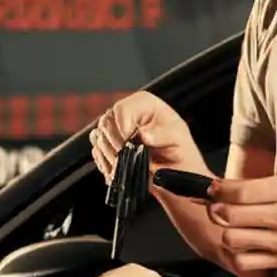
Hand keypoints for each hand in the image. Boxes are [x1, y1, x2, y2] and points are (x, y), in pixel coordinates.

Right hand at [90, 91, 207, 184]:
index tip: (129, 145)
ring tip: (127, 169)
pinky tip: (120, 172)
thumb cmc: (179, 151)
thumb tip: (144, 134)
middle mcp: (126, 113)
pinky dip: (106, 164)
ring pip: (98, 138)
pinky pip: (97, 152)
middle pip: (106, 123)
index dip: (122, 127)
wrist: (173, 173)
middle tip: (127, 161)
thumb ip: (163, 135)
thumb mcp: (179, 140)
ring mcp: (115, 129)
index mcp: (144, 104)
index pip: (122, 109)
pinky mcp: (107, 145)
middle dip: (115, 146)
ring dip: (110, 157)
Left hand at [207, 174, 276, 270]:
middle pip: (231, 216)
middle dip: (216, 210)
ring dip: (225, 231)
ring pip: (233, 240)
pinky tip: (241, 243)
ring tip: (231, 225)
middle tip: (217, 206)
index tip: (212, 189)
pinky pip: (244, 261)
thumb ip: (254, 185)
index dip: (219, 190)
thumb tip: (218, 187)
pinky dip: (235, 252)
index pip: (241, 192)